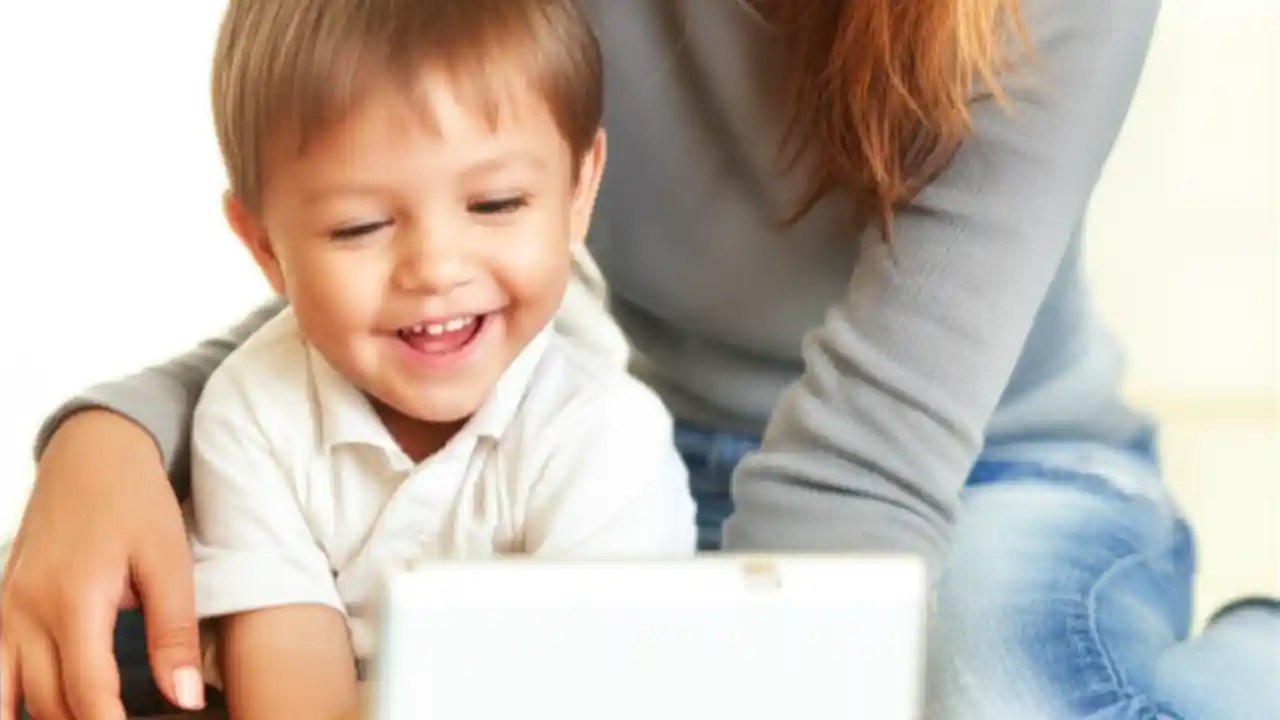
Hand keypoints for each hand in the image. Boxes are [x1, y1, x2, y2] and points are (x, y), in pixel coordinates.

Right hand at [1, 410, 204, 719]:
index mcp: (73, 599)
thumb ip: (174, 634)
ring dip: (47, 719)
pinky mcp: (0, 609)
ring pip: (12, 695)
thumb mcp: (170, 561)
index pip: (86, 690)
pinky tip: (36, 711)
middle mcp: (25, 611)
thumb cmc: (135, 502)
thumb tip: (184, 699)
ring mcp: (4, 611)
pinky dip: (10, 700)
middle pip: (48, 702)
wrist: (91, 454)